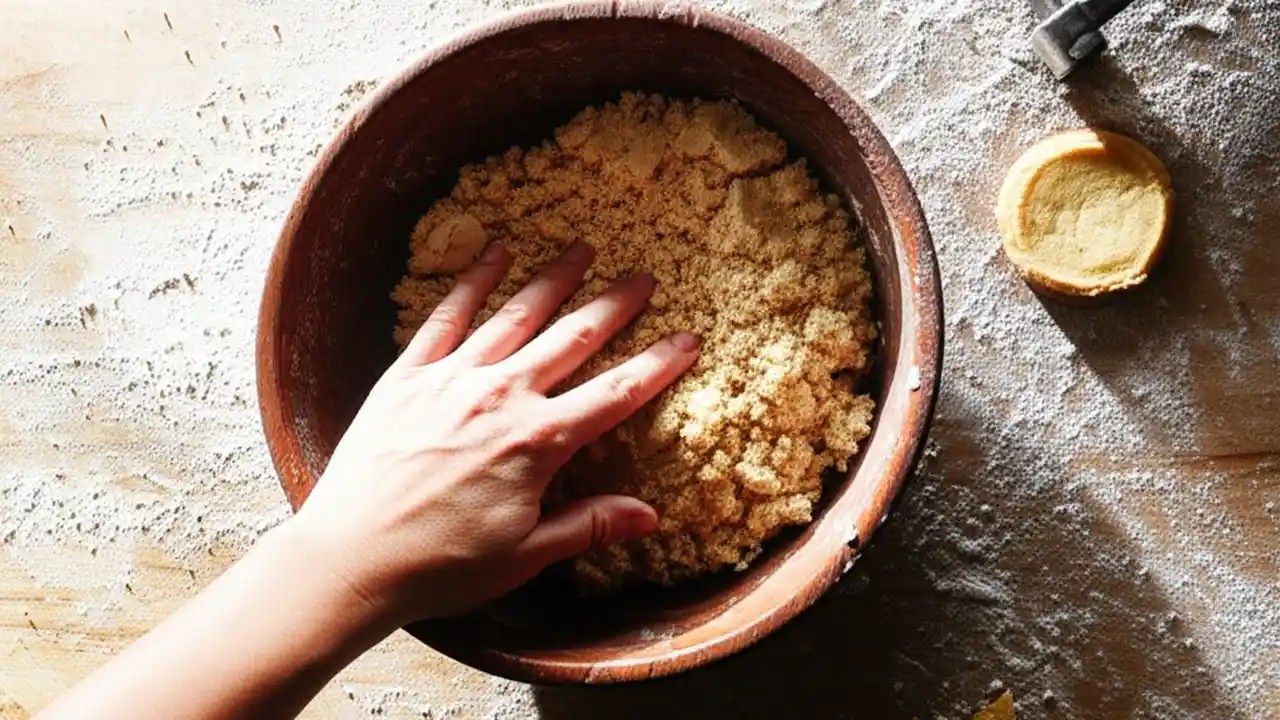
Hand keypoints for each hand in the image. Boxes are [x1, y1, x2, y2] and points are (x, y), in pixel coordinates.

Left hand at [289, 241, 699, 624]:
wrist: (349, 559)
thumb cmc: (439, 567)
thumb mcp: (525, 556)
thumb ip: (588, 525)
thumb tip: (649, 515)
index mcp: (537, 443)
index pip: (615, 394)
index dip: (657, 365)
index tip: (687, 338)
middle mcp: (500, 397)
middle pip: (572, 339)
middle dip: (613, 306)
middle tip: (642, 278)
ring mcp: (451, 380)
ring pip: (515, 315)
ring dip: (553, 280)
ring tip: (582, 251)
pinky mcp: (407, 376)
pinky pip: (446, 317)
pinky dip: (473, 282)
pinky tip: (495, 254)